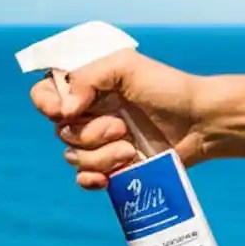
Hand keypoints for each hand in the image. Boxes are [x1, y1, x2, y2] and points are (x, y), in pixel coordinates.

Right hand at [30, 50, 206, 189]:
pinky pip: (84, 179)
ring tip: (129, 149)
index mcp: (86, 88)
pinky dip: (92, 178)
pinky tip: (109, 177)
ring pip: (73, 157)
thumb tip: (65, 110)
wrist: (199, 123)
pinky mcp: (111, 167)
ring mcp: (98, 143)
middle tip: (122, 126)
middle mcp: (88, 115)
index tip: (65, 110)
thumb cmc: (167, 89)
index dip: (46, 104)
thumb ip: (88, 77)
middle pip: (60, 131)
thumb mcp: (126, 67)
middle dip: (90, 133)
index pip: (45, 94)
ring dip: (100, 155)